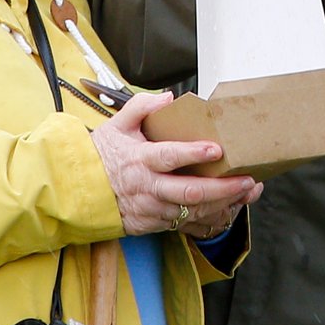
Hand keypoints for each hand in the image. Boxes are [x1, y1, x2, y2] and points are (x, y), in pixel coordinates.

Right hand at [91, 92, 262, 237]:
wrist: (77, 191)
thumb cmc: (100, 158)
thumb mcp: (115, 126)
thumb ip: (141, 107)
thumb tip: (168, 97)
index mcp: (139, 160)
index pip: (168, 156)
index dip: (193, 154)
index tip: (216, 149)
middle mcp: (146, 187)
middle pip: (189, 192)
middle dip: (222, 188)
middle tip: (248, 179)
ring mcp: (150, 209)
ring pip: (192, 212)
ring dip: (223, 204)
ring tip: (247, 192)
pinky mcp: (152, 224)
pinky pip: (186, 226)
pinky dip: (210, 219)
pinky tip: (229, 209)